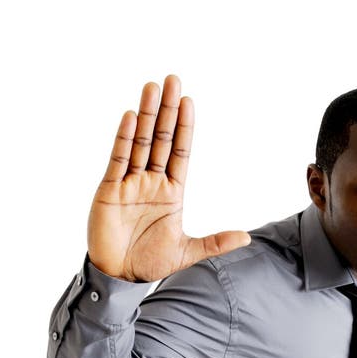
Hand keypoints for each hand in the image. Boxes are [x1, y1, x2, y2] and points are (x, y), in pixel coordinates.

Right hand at [87, 74, 251, 281]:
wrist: (120, 276)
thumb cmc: (151, 263)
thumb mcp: (188, 252)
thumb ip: (215, 243)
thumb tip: (247, 237)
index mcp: (171, 193)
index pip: (180, 152)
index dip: (185, 127)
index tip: (189, 102)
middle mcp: (151, 183)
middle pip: (161, 140)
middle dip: (167, 111)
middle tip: (173, 80)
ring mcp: (129, 184)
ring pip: (140, 143)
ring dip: (147, 116)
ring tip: (153, 88)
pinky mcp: (109, 190)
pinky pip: (118, 160)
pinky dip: (125, 139)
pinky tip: (132, 118)